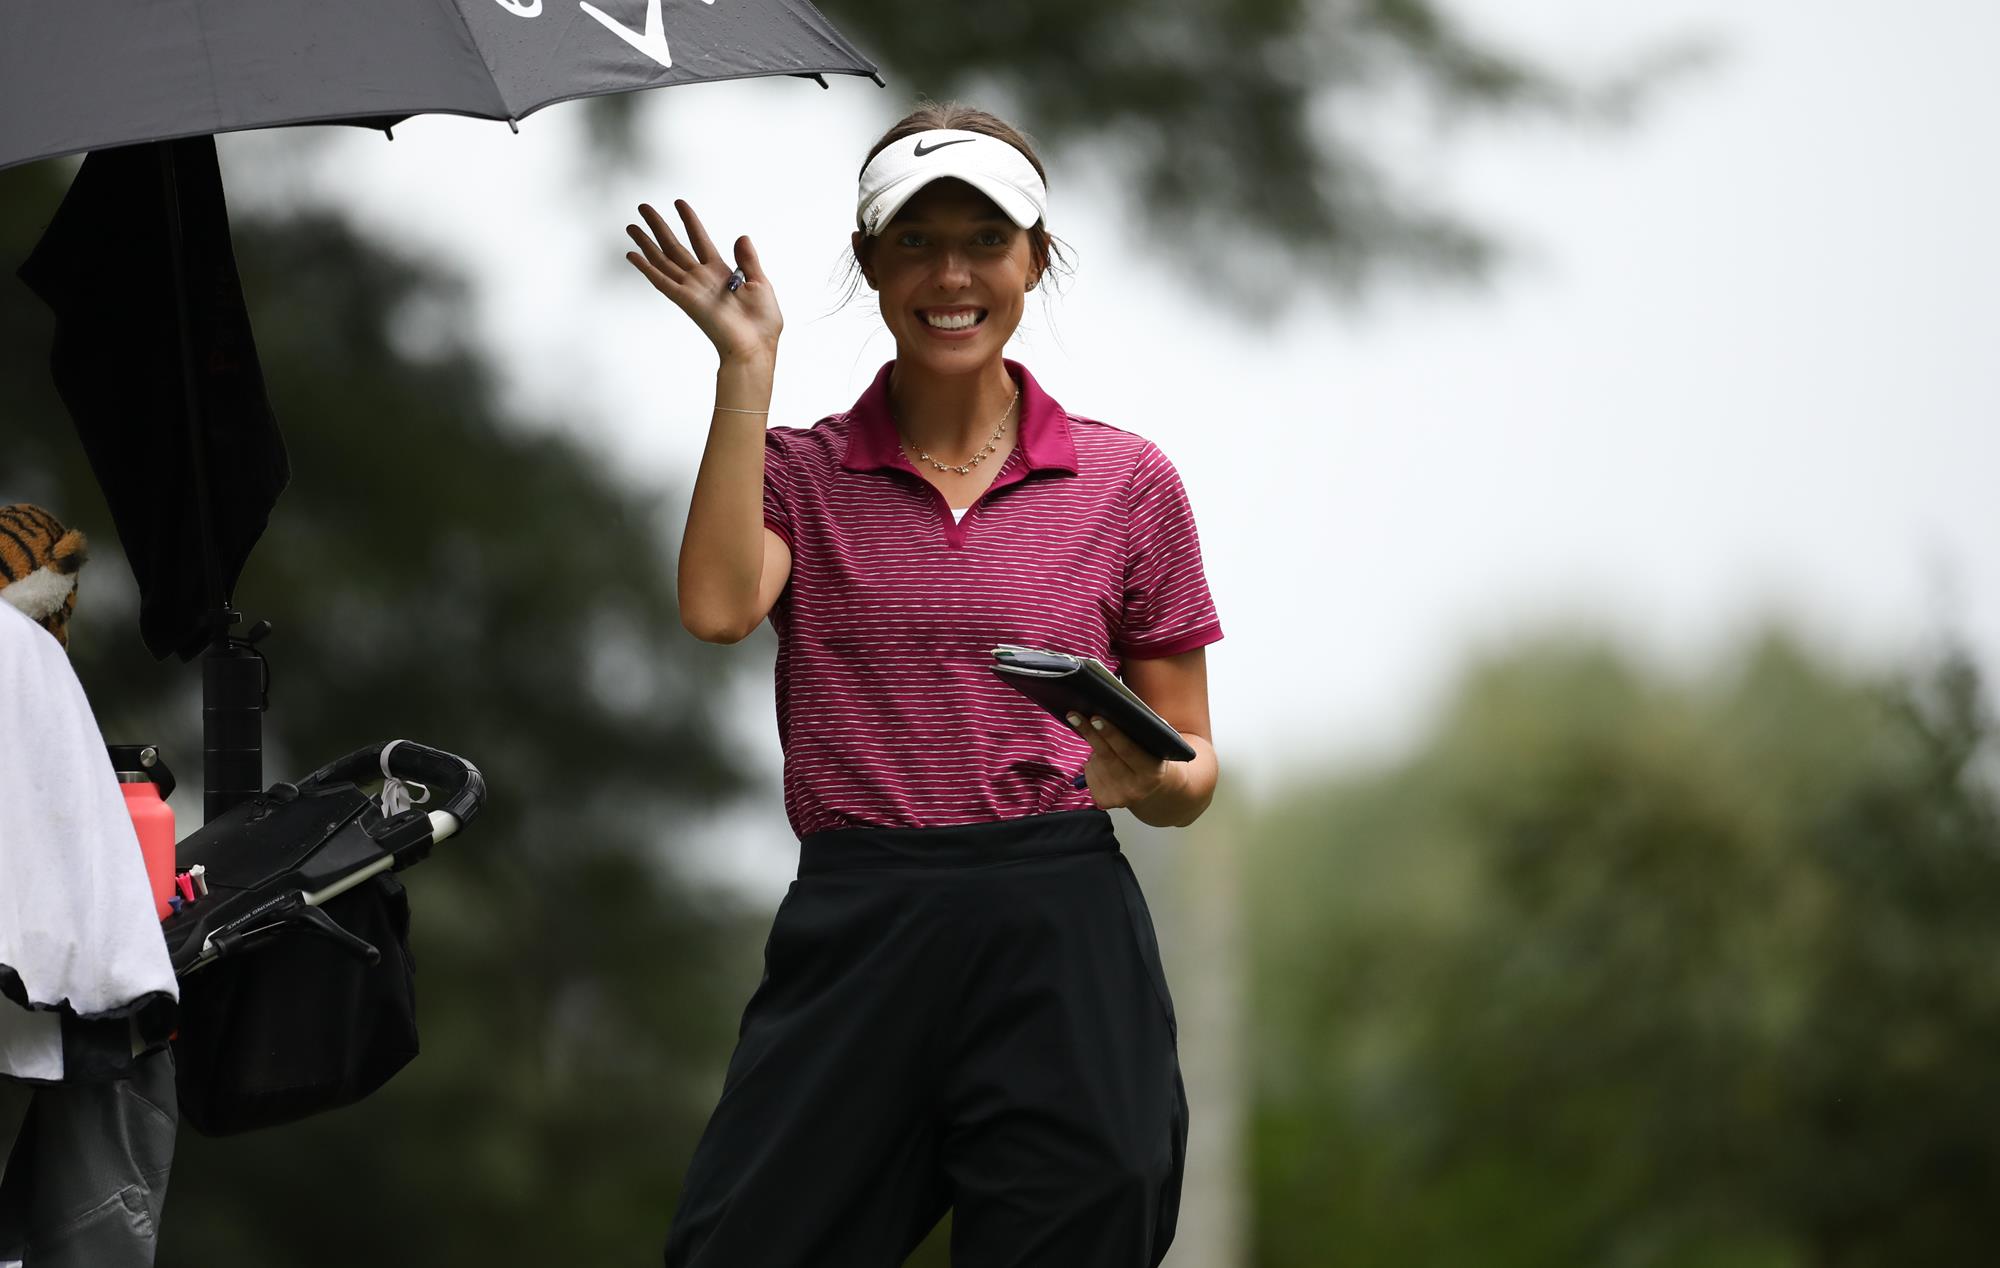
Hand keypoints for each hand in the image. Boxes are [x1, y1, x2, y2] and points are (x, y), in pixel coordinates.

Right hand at [625, 200, 781, 362]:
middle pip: (674, 247)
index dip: (689, 221)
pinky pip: (661, 281)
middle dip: (658, 226)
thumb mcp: (760, 283)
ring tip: (631, 226)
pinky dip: (645, 268)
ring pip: (662, 260)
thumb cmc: (761, 323)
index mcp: (720, 273)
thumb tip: (741, 236)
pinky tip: (631, 255)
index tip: (679, 203)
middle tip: (643, 208)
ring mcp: (691, 289)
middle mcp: (701, 279)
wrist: (756, 346)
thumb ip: (748, 260)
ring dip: (645, 243)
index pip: (700, 240)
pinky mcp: (685, 301)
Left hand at [1069, 713, 1177, 811]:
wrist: (1151, 788)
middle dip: (1090, 734)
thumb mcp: (1156, 744)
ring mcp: (1118, 798)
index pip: (1127, 750)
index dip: (1111, 733)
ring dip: (1093, 748)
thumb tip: (1122, 710)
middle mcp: (1135, 789)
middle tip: (1075, 716)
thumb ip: (1145, 730)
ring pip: (1096, 764)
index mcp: (1152, 773)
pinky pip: (1090, 775)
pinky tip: (1099, 761)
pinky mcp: (1103, 801)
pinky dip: (1092, 763)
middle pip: (1106, 757)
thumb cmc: (1150, 757)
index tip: (1095, 718)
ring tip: (1096, 737)